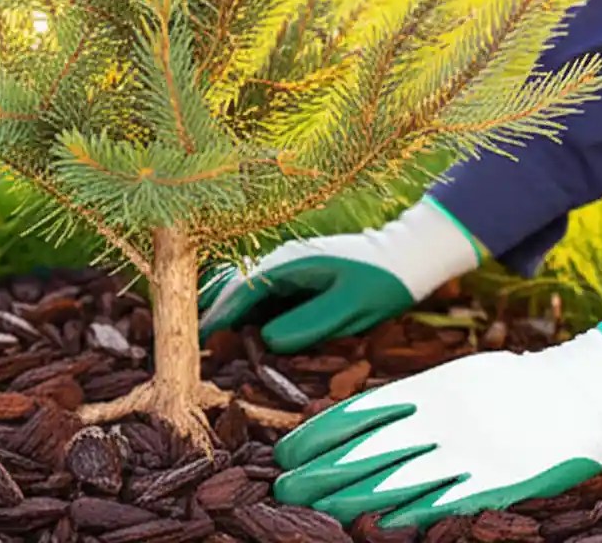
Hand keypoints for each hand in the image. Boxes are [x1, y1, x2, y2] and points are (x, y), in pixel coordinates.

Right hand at [198, 196, 481, 353]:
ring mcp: (288, 267)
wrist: (409, 255)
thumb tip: (266, 341)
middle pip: (232, 288)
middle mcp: (280, 262)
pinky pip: (262, 296)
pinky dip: (246, 314)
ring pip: (244, 291)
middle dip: (211, 315)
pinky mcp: (298, 276)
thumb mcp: (348, 309)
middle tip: (191, 347)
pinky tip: (243, 335)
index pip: (239, 293)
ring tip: (208, 345)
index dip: (216, 320)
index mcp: (287, 265)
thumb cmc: (382, 282)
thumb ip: (306, 324)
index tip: (195, 344)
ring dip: (226, 315)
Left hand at [270, 323, 601, 529]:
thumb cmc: (514, 384)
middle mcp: (437, 423)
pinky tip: (373, 526)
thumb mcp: (454, 378)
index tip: (285, 452)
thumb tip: (360, 419)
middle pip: (366, 452)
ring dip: (348, 497)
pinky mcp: (491, 483)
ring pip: (393, 480)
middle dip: (321, 472)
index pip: (357, 415)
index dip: (318, 436)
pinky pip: (439, 503)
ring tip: (311, 507)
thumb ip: (411, 402)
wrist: (581, 393)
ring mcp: (463, 455)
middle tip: (282, 488)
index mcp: (427, 392)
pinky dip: (404, 516)